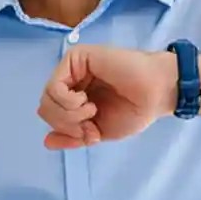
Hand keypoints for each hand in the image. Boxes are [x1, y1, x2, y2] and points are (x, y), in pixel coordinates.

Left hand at [37, 44, 177, 148]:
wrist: (154, 94)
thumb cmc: (133, 110)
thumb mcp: (98, 132)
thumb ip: (73, 136)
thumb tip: (46, 142)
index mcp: (75, 96)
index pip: (52, 116)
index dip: (68, 132)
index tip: (93, 134)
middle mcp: (71, 80)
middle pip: (46, 108)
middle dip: (66, 125)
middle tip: (90, 124)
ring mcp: (72, 68)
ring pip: (47, 99)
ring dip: (68, 115)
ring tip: (92, 110)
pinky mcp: (76, 58)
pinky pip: (54, 87)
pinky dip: (68, 102)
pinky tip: (86, 100)